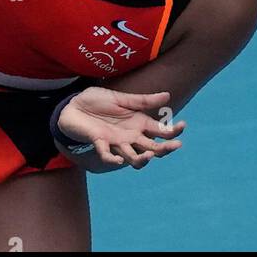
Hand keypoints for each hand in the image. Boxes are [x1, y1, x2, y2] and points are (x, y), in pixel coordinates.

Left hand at [57, 87, 184, 168]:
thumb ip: (144, 100)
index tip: (183, 126)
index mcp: (138, 123)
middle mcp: (130, 136)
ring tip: (149, 155)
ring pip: (133, 158)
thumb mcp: (122, 98)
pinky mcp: (100, 143)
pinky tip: (117, 160)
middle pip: (152, 148)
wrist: (73, 105)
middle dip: (165, 149)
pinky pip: (107, 156)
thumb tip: (167, 96)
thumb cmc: (98, 101)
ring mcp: (116, 142)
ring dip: (142, 159)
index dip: (172, 131)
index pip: (160, 131)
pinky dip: (112, 160)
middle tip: (175, 146)